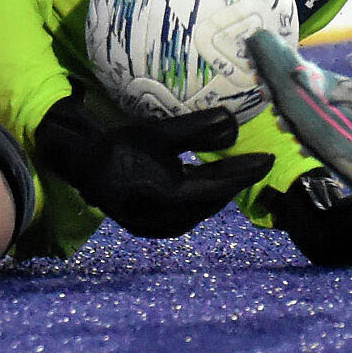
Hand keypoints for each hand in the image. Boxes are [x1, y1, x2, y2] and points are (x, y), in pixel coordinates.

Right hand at [33, 92, 271, 237]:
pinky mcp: (152, 229)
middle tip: (256, 164)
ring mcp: (159, 228)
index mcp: (170, 197)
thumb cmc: (120, 147)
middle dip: (235, 183)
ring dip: (219, 194)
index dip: (244, 173)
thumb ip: (196, 130)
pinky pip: (187, 217)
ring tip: (236, 174)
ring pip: (201, 212)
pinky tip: (206, 188)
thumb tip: (233, 124)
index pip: (219, 187)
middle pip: (213, 202)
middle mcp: (168, 219)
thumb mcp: (159, 133)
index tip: (267, 160)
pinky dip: (201, 202)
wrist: (84, 168)